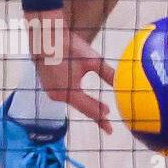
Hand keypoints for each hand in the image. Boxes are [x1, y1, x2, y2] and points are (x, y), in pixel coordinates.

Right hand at [27, 10, 114, 130]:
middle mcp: (58, 96)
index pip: (89, 110)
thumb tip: (121, 84)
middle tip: (106, 121)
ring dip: (84, 104)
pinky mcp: (47, 85)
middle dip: (94, 113)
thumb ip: (108, 74)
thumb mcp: (93, 61)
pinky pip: (64, 95)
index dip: (101, 120)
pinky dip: (74, 97)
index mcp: (70, 93)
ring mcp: (50, 91)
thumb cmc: (70, 47)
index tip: (110, 130)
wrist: (47, 37)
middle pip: (81, 107)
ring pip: (72, 101)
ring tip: (98, 110)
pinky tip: (80, 97)